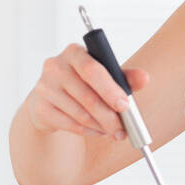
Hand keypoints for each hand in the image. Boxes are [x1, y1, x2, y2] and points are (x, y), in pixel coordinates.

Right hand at [27, 42, 149, 139]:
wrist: (50, 98)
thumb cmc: (83, 83)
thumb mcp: (104, 76)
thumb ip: (125, 77)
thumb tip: (144, 78)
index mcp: (74, 53)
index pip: (93, 70)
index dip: (110, 90)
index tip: (125, 106)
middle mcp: (55, 66)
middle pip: (87, 96)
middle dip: (109, 116)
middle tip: (123, 129)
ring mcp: (44, 88)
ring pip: (80, 114)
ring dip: (101, 126)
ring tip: (112, 130)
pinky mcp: (39, 108)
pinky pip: (70, 125)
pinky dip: (88, 131)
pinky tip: (97, 131)